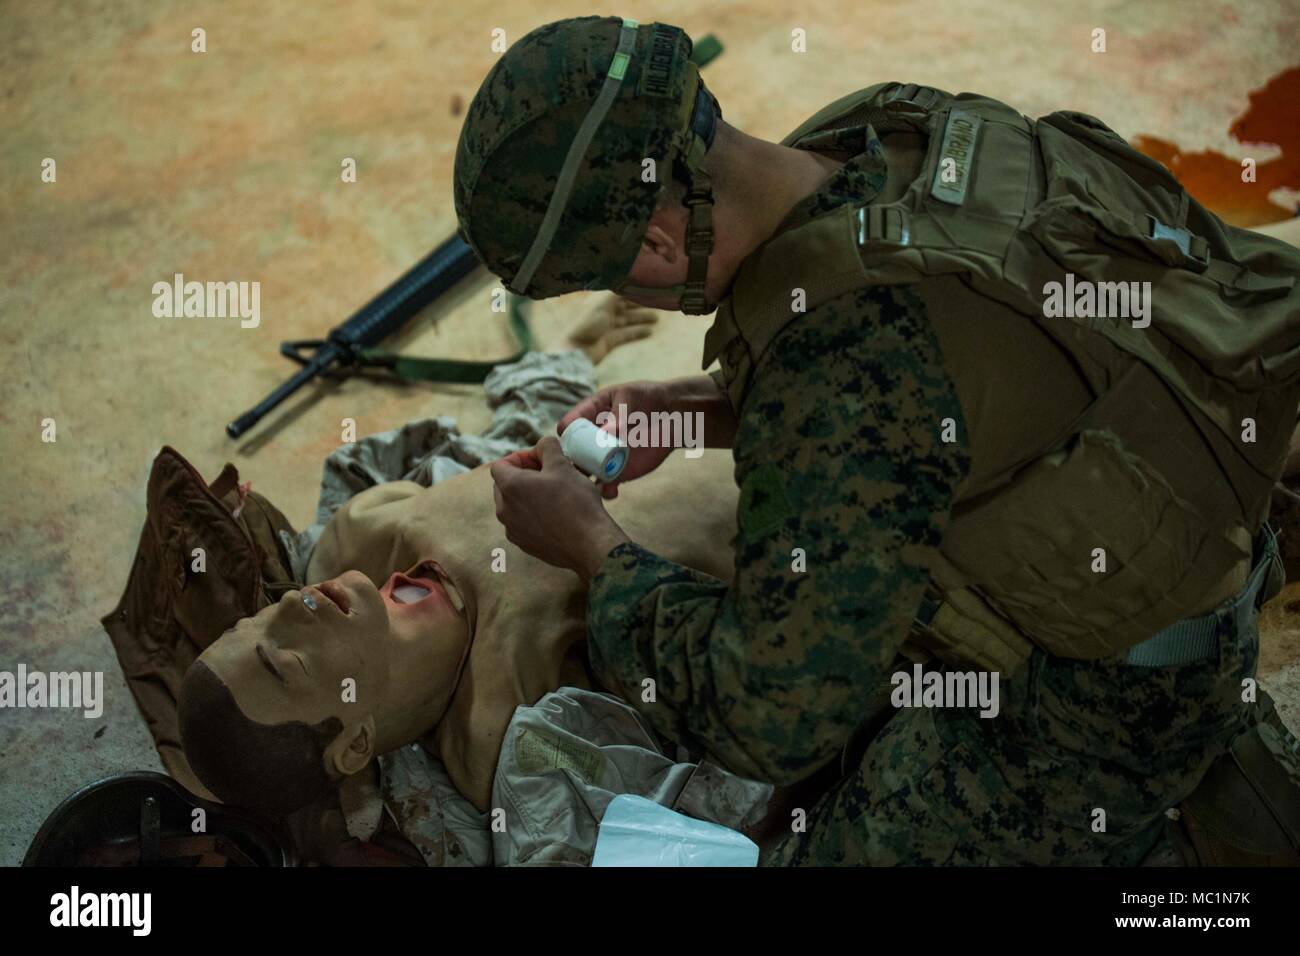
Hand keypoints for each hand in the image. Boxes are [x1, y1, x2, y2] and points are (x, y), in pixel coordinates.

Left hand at [490, 436, 630, 578]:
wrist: (589, 544)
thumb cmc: (575, 503)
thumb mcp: (563, 465)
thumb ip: (548, 447)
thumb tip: (543, 446)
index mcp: (510, 487)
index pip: (500, 465)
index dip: (520, 457)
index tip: (540, 459)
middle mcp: (504, 510)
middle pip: (504, 484)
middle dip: (523, 475)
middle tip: (548, 474)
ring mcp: (512, 530)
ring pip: (513, 504)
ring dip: (528, 495)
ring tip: (553, 493)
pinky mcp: (524, 544)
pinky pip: (522, 523)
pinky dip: (533, 514)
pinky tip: (556, 514)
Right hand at [557, 380, 676, 499]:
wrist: (674, 415)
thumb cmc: (649, 397)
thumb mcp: (631, 399)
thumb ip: (617, 416)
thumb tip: (603, 434)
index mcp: (590, 414)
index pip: (570, 423)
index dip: (567, 433)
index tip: (571, 441)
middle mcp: (593, 437)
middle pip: (572, 452)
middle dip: (571, 461)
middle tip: (577, 467)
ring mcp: (604, 455)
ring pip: (585, 471)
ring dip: (585, 479)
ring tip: (591, 483)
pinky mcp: (618, 470)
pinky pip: (606, 484)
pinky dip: (605, 490)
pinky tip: (612, 489)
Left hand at [566, 296, 658, 363]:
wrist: (578, 350)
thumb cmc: (589, 323)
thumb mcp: (603, 303)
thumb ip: (617, 291)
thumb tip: (630, 279)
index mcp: (600, 301)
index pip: (620, 293)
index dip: (634, 291)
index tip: (649, 289)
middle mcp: (604, 312)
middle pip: (625, 306)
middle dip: (640, 304)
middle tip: (657, 304)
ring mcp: (607, 327)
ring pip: (627, 320)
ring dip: (641, 318)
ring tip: (657, 319)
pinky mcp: (610, 341)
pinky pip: (626, 334)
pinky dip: (637, 333)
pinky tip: (650, 332)